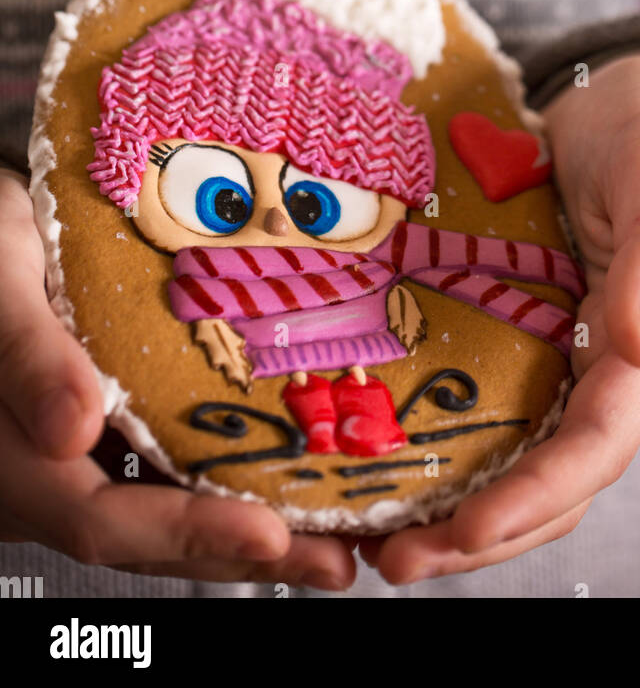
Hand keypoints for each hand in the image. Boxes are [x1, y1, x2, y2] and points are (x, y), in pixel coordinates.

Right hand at [0, 169, 353, 588]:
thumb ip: (26, 352)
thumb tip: (75, 430)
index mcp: (11, 455)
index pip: (100, 521)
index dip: (187, 532)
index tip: (270, 532)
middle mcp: (38, 475)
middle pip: (142, 540)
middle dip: (239, 552)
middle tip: (335, 559)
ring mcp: (66, 462)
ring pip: (155, 516)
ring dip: (239, 531)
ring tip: (331, 538)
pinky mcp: (92, 440)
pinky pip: (158, 478)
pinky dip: (219, 489)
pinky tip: (280, 479)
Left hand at [361, 48, 639, 583]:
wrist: (623, 97)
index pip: (596, 446)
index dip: (535, 499)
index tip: (464, 533)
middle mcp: (605, 366)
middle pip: (552, 480)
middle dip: (479, 534)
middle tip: (393, 564)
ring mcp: (561, 354)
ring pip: (515, 457)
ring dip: (454, 507)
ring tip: (377, 539)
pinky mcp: (520, 330)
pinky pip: (485, 406)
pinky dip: (442, 445)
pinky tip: (380, 454)